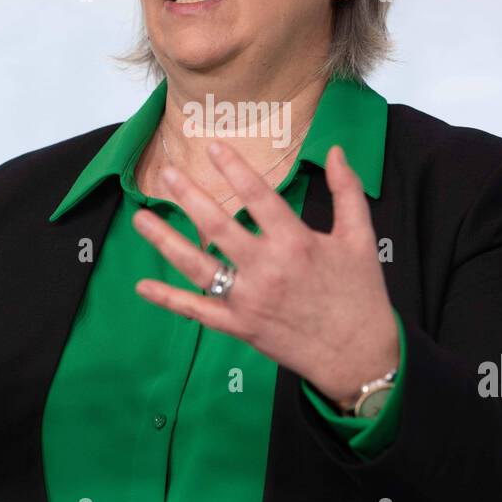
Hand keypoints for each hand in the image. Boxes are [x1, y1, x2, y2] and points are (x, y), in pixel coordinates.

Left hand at [130, 141, 398, 405]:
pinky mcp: (240, 327)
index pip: (259, 197)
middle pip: (218, 226)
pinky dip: (169, 299)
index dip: (234, 169)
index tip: (213, 146)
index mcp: (297, 243)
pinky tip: (143, 285)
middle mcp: (267, 269)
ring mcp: (249, 300)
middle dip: (189, 197)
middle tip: (167, 173)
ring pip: (198, 266)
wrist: (360, 355)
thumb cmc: (360, 293)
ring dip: (166, 240)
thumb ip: (347, 191)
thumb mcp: (361, 238)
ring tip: (140, 218)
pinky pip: (198, 312)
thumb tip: (336, 150)